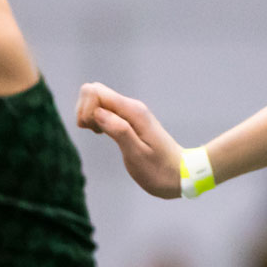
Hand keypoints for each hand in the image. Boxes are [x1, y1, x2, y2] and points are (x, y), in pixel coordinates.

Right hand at [76, 82, 183, 199]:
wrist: (182, 176)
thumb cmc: (160, 171)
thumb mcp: (137, 155)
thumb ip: (119, 131)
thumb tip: (97, 113)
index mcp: (133, 112)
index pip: (95, 91)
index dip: (86, 110)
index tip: (94, 131)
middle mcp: (131, 107)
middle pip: (93, 92)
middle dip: (85, 111)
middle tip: (95, 132)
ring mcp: (130, 113)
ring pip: (97, 101)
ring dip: (90, 117)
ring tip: (100, 135)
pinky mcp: (129, 121)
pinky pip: (105, 111)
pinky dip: (97, 121)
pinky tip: (103, 134)